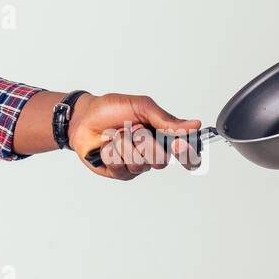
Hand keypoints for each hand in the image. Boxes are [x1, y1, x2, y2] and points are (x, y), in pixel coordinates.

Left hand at [68, 92, 202, 179]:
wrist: (83, 117)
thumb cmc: (111, 109)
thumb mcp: (140, 106)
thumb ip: (166, 119)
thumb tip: (194, 125)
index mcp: (161, 136)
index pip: (184, 152)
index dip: (184, 152)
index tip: (177, 145)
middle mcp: (152, 152)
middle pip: (161, 159)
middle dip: (144, 141)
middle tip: (132, 129)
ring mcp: (136, 164)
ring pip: (139, 163)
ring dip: (124, 144)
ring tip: (116, 135)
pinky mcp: (120, 172)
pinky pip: (120, 166)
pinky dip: (111, 151)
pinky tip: (106, 145)